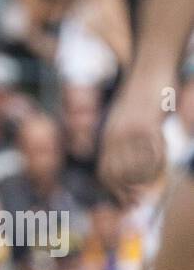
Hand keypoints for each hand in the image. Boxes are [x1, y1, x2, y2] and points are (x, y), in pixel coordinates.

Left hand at [98, 83, 166, 201]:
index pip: (105, 172)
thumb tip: (130, 168)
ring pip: (136, 166)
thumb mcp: (125, 120)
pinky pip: (154, 152)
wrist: (150, 69)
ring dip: (146, 179)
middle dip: (130, 191)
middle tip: (141, 200)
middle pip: (118, 174)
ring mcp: (131, 130)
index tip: (127, 201)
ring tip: (153, 182)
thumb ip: (123, 142)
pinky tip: (164, 159)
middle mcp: (116, 134)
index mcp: (108, 134)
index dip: (114, 190)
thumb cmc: (141, 97)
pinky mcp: (148, 123)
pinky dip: (159, 162)